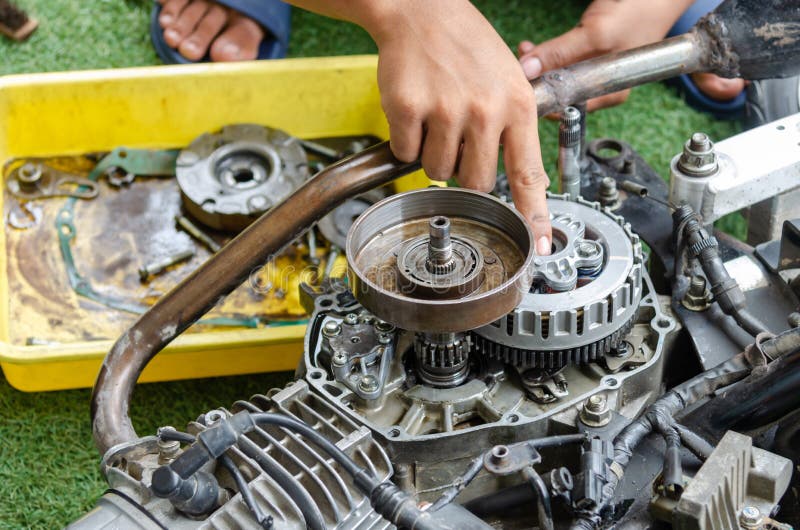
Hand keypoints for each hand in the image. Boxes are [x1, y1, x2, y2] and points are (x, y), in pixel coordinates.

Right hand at [366, 1, 551, 254]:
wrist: (421, 10)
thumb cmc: (467, 46)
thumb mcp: (509, 79)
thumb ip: (517, 128)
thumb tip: (528, 182)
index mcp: (517, 105)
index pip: (528, 173)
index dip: (534, 214)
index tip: (540, 244)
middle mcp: (485, 110)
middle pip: (475, 181)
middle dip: (464, 169)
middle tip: (459, 135)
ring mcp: (445, 110)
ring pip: (438, 171)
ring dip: (433, 153)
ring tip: (437, 115)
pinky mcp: (408, 108)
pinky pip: (405, 153)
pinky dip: (406, 139)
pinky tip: (415, 109)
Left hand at [518, 0, 691, 110]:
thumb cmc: (638, 14)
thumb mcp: (596, 34)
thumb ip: (560, 53)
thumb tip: (526, 70)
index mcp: (607, 94)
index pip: (565, 109)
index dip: (542, 100)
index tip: (521, 87)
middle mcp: (599, 87)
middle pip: (557, 92)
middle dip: (535, 80)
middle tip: (518, 65)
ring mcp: (592, 71)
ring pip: (555, 76)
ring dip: (536, 65)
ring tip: (524, 53)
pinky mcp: (585, 55)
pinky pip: (558, 61)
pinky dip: (543, 55)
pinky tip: (531, 48)